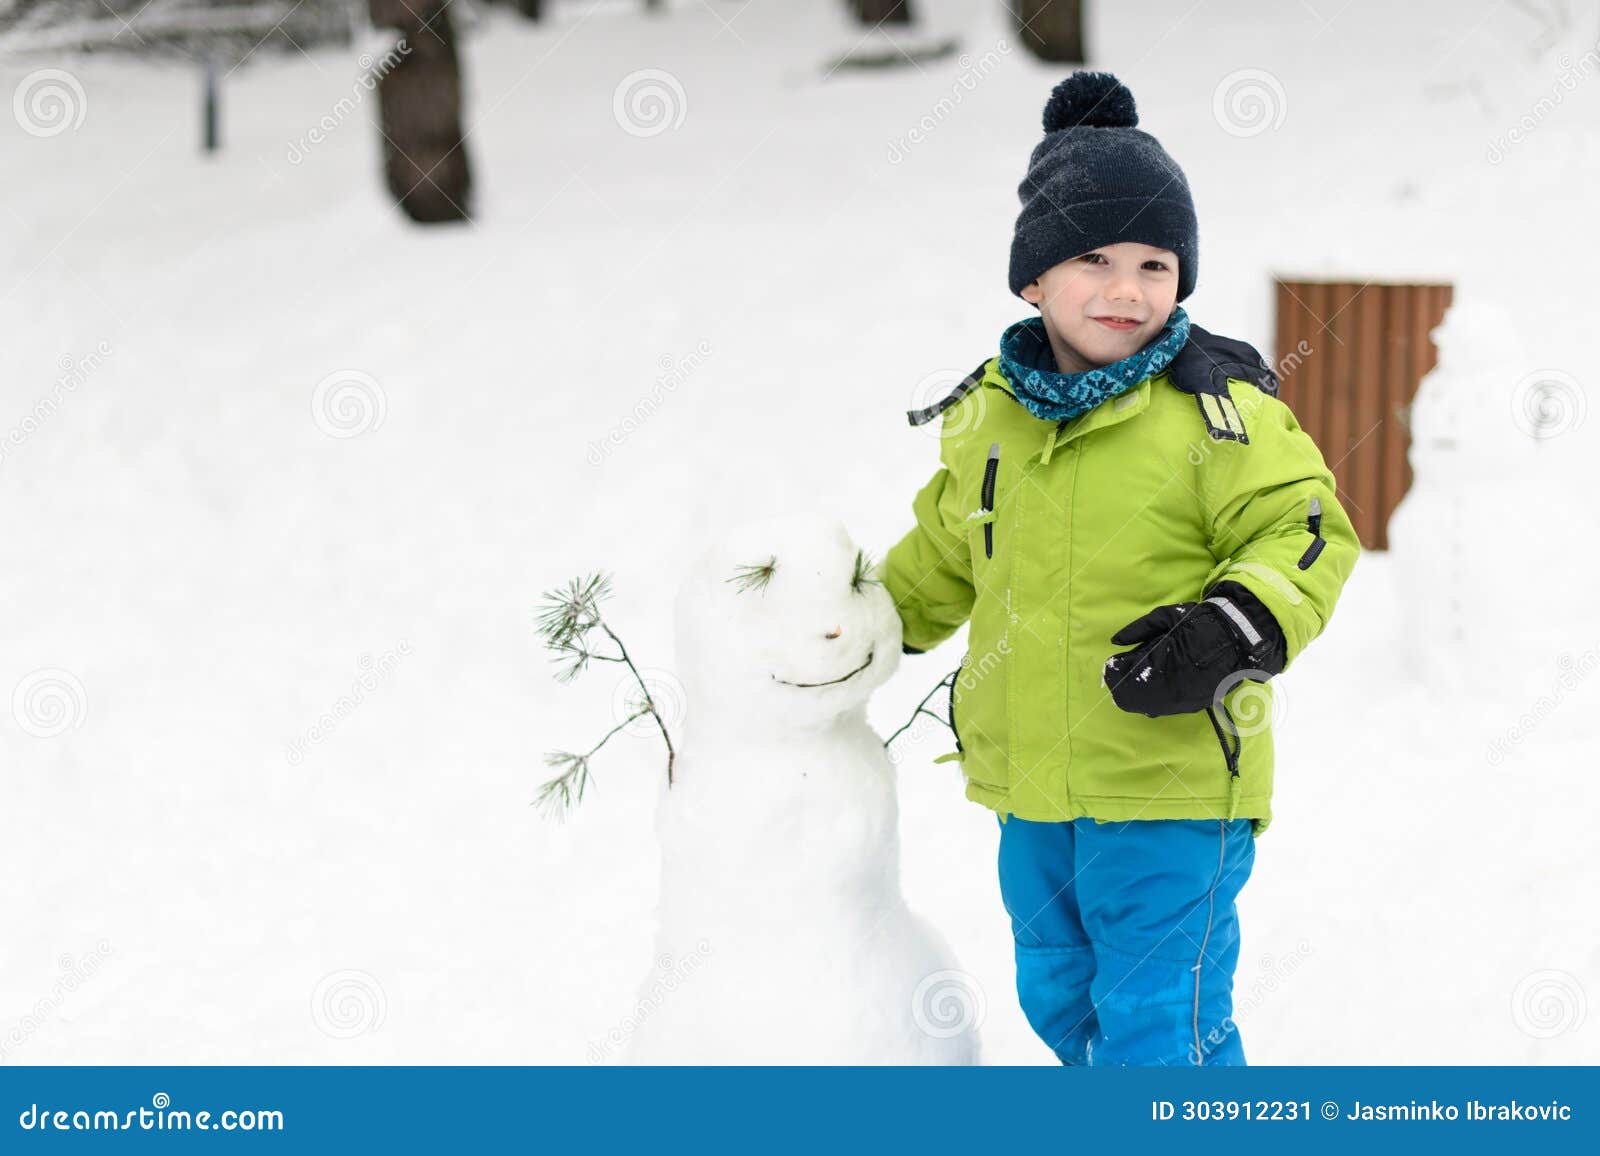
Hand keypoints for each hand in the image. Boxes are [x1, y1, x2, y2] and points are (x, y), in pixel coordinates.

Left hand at [1102, 582, 1285, 717]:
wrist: (1237, 638)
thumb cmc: (1200, 623)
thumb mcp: (1166, 617)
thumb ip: (1138, 629)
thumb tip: (1116, 641)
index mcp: (1157, 661)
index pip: (1122, 673)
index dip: (1114, 668)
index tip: (1113, 663)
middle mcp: (1166, 686)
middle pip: (1127, 696)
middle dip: (1121, 685)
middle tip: (1120, 673)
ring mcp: (1178, 699)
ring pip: (1143, 707)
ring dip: (1134, 695)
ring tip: (1135, 681)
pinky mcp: (1190, 705)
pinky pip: (1162, 709)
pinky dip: (1152, 701)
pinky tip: (1152, 689)